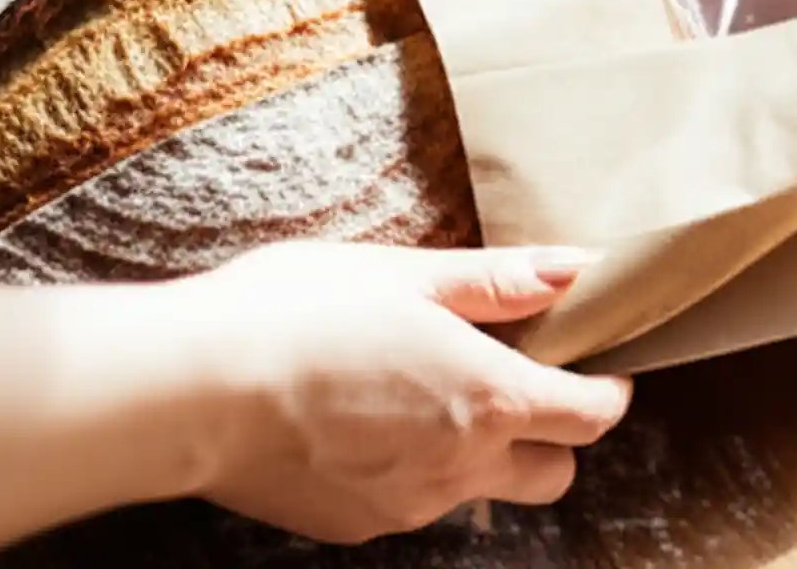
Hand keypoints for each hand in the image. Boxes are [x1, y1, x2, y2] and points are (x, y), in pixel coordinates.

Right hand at [181, 241, 632, 544]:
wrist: (190, 390)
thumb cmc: (292, 315)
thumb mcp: (401, 275)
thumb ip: (497, 281)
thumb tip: (577, 270)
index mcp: (486, 398)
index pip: (590, 416)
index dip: (605, 390)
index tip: (593, 366)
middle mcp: (460, 467)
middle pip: (552, 474)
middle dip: (550, 436)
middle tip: (506, 384)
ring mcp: (407, 506)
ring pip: (477, 492)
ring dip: (473, 454)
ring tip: (410, 397)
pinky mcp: (355, 525)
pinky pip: (409, 504)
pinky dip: (407, 472)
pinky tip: (354, 427)